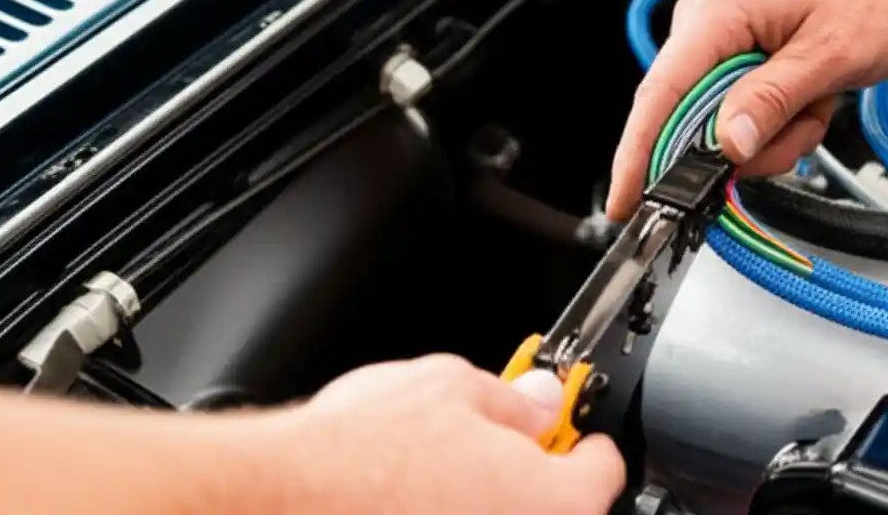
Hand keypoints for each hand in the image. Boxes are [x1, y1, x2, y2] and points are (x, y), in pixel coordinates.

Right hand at [262, 355, 624, 513]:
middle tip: (492, 447)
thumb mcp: (449, 385)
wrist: (284, 499)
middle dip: (530, 476)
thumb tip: (537, 399)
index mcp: (554, 499)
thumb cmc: (362, 453)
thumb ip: (512, 398)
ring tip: (439, 477)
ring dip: (486, 502)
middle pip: (558, 507)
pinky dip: (450, 514)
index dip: (582, 440)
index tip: (569, 433)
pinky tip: (412, 502)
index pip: (603, 470)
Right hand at [607, 0, 887, 218]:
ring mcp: (717, 45)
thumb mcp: (831, 54)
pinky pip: (737, 118)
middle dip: (749, 145)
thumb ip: (773, 100)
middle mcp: (704, 26)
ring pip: (719, 129)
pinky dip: (776, 124)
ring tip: (815, 105)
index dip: (638, 154)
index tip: (627, 202)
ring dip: (772, 135)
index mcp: (717, 14)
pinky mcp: (734, 61)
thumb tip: (726, 144)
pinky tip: (808, 102)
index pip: (660, 94)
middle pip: (690, 122)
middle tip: (802, 128)